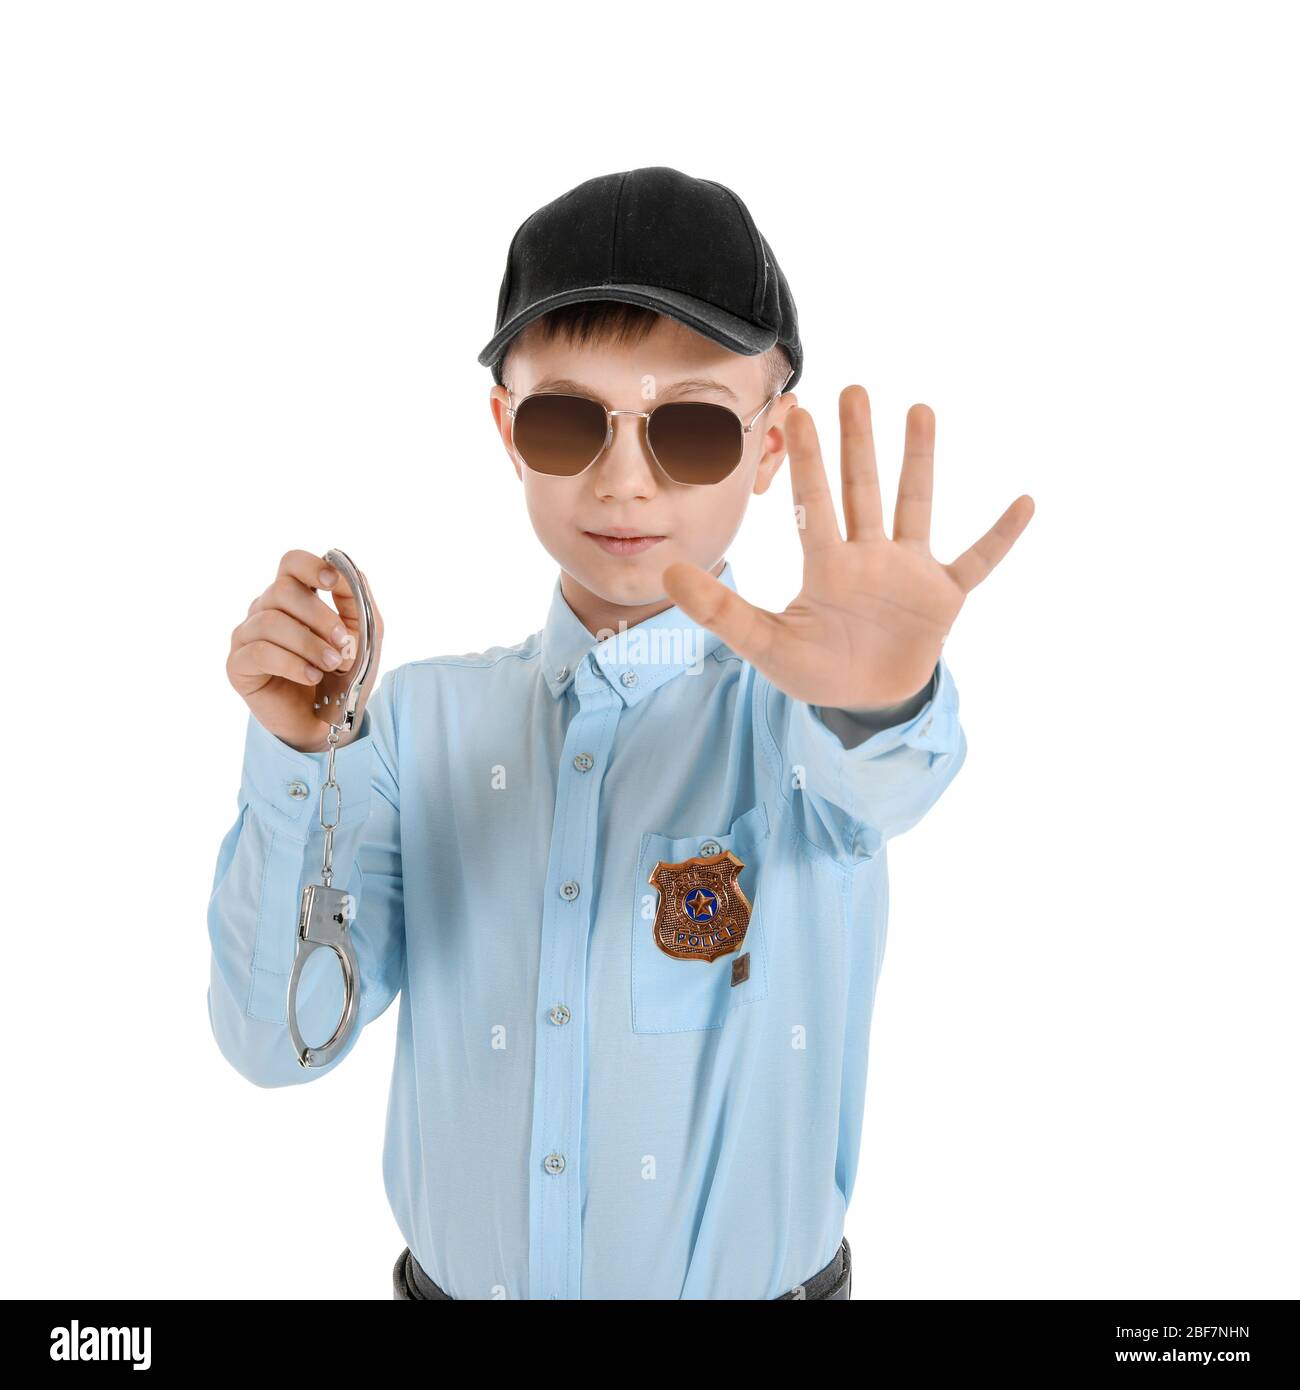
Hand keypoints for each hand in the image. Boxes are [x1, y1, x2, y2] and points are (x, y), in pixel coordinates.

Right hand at [227, 549, 384, 752]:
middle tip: (344, 645)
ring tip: (331, 665)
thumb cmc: (342, 674)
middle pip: (281, 590)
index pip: (291, 563)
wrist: (328, 721)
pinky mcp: (238, 665)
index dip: (310, 566)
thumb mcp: (363, 635)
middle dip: (320, 617)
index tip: (332, 582)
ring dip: (309, 644)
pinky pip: (260, 652)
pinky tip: (311, 677)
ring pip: (271, 621)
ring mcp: (247, 636)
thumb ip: (357, 601)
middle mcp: (264, 610)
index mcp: (293, 598)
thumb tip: (345, 572)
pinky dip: (293, 664)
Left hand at [661, 387, 1033, 708]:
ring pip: (914, 505)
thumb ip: (718, 610)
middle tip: (852, 388)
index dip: (807, 459)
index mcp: (826, 565)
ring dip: (919, 461)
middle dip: (857, 439)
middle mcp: (868, 556)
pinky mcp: (943, 597)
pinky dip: (1000, 536)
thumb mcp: (763, 644)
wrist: (863, 705)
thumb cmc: (815, 670)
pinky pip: (977, 560)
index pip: (814, 501)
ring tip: (920, 408)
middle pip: (861, 487)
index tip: (797, 410)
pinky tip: (1025, 501)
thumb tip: (665, 576)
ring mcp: (908, 573)